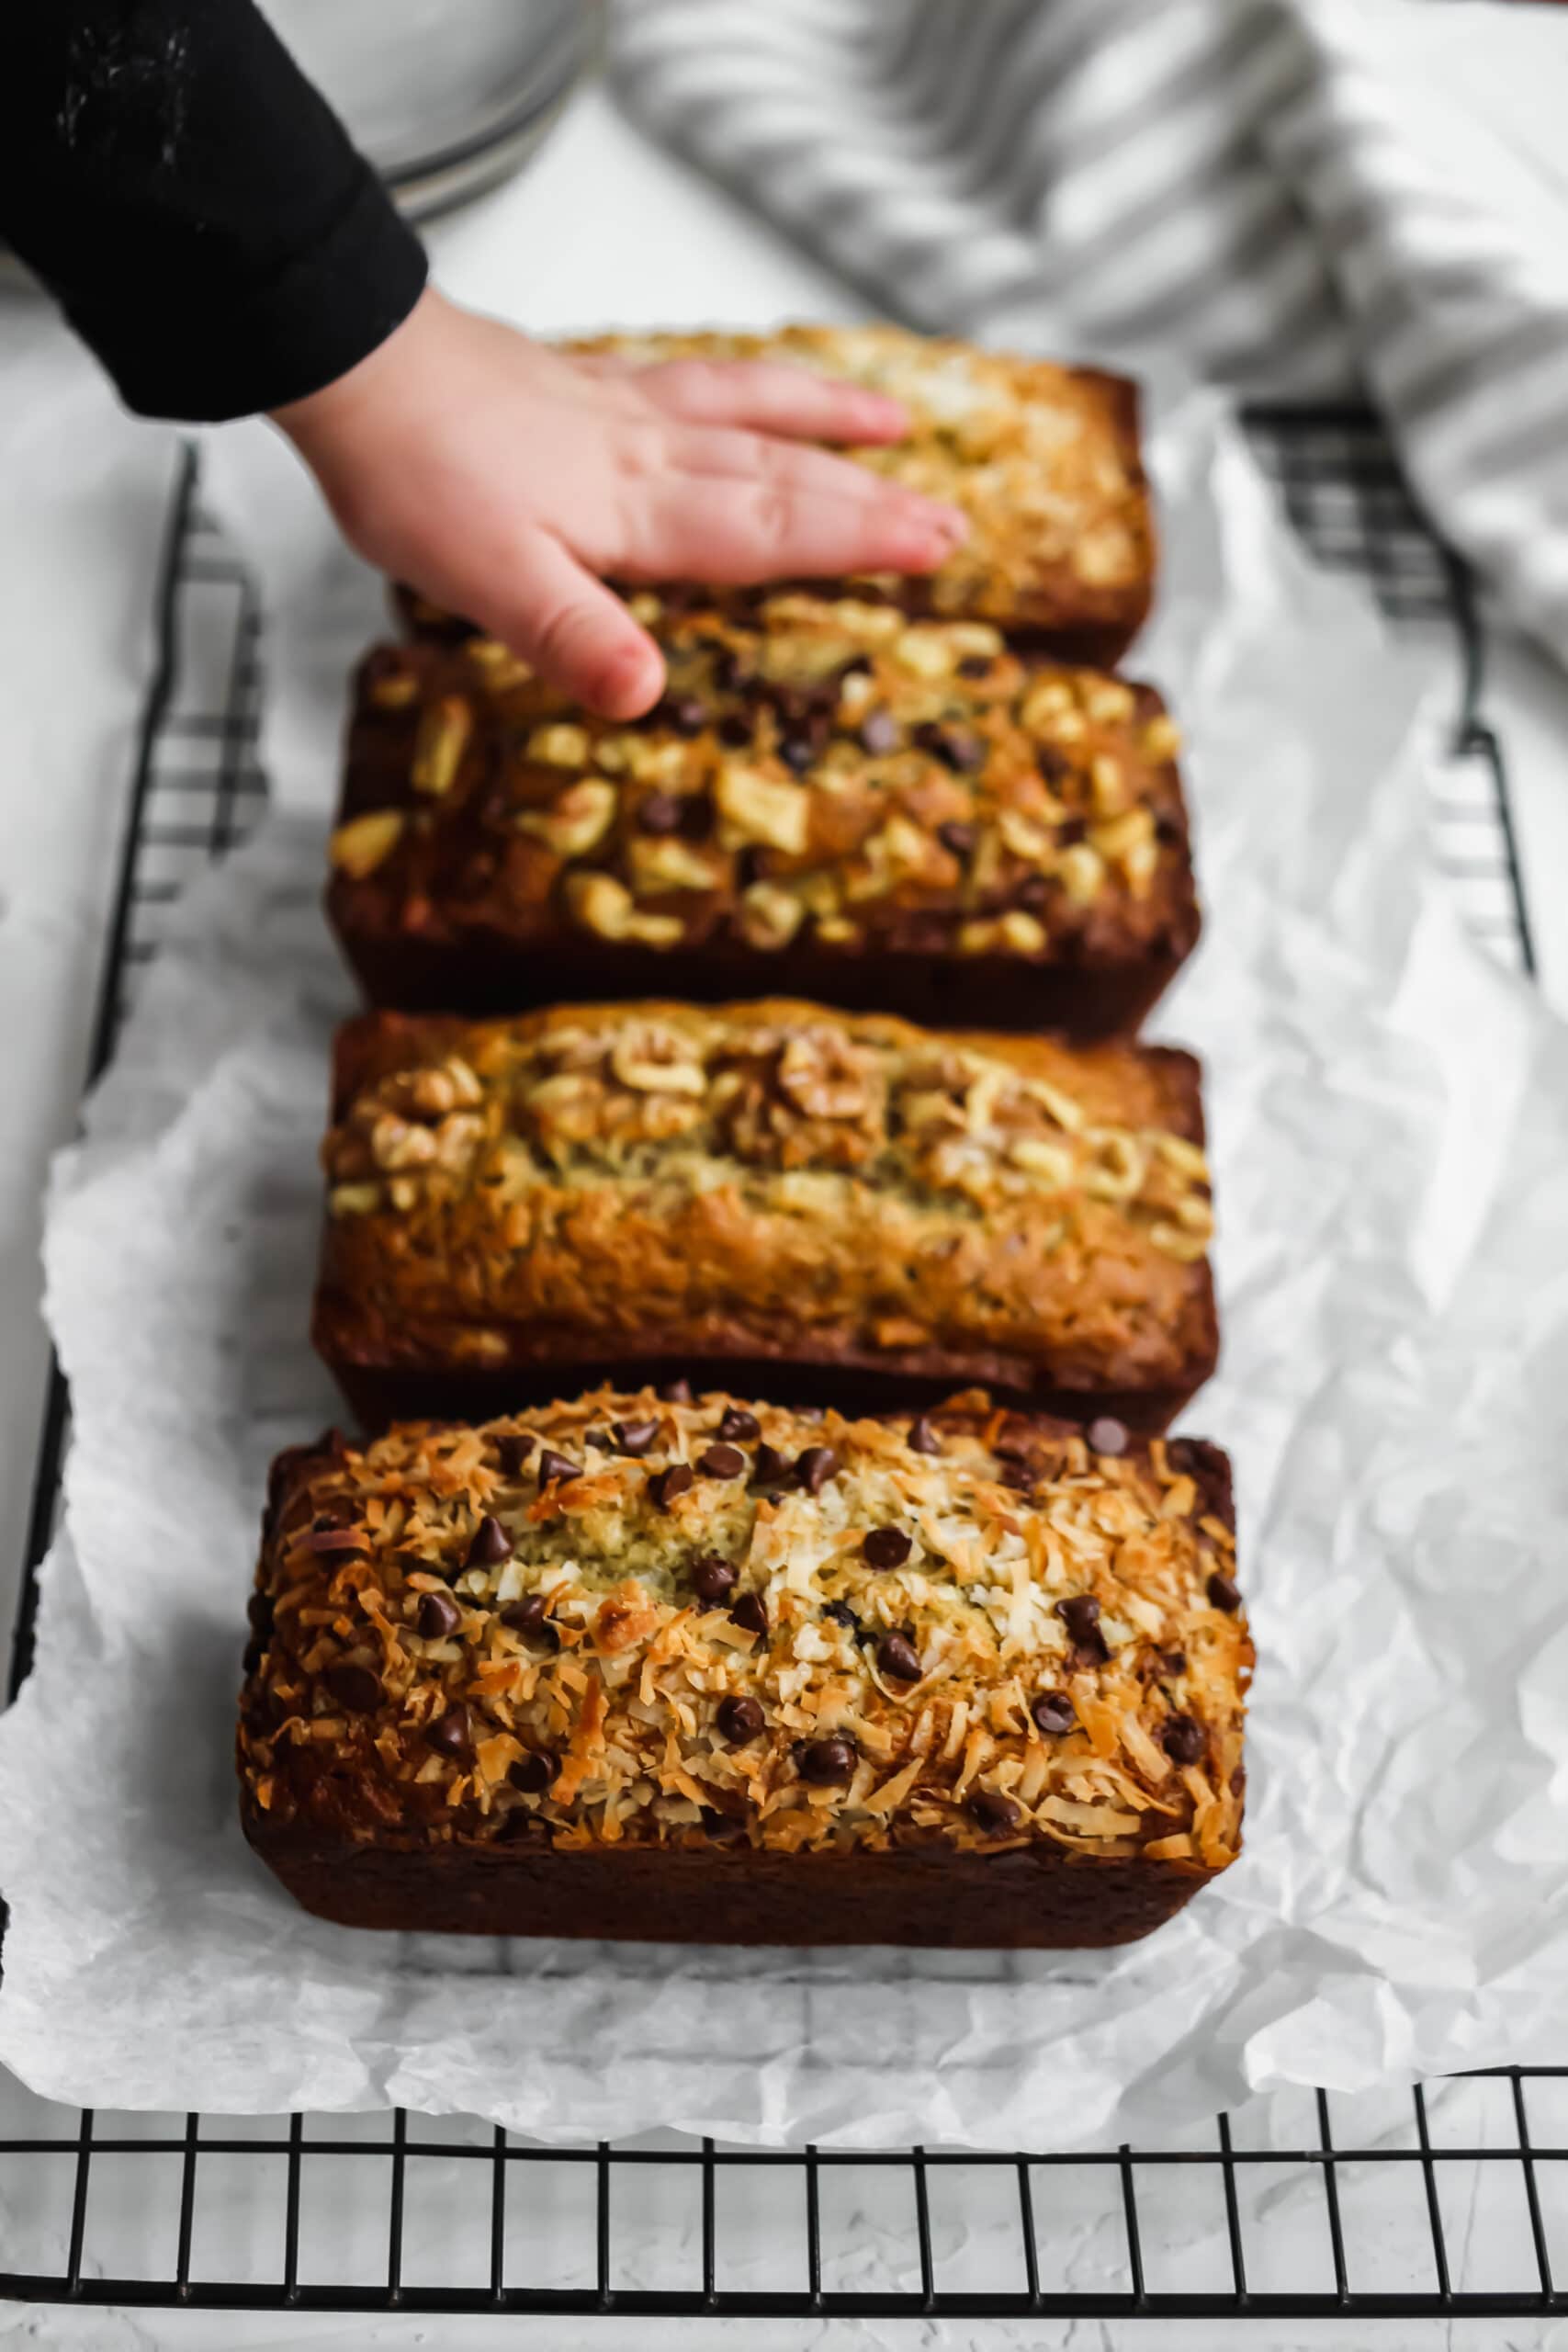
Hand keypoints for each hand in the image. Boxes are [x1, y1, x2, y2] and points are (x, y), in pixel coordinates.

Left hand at [273, 289, 966, 718]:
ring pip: (745, 414)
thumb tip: (646, 696)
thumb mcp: (486, 582)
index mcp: (633, 511)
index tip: (936, 549)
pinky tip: (752, 390)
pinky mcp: (579, 387)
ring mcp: (615, 412)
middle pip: (777, 474)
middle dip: (868, 501)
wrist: (347, 361)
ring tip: (893, 422)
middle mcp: (643, 454)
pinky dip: (747, 386)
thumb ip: (572, 638)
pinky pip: (693, 382)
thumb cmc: (411, 475)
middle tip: (951, 520)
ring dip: (825, 420)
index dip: (855, 541)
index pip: (767, 529)